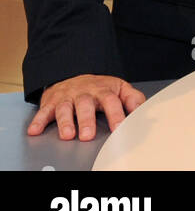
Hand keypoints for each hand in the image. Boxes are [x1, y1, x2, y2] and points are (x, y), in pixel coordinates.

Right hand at [27, 75, 145, 141]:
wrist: (74, 75)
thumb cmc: (99, 87)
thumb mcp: (119, 88)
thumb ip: (133, 98)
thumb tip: (143, 110)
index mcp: (104, 90)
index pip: (112, 102)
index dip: (116, 114)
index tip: (119, 127)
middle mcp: (85, 93)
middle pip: (86, 105)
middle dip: (87, 121)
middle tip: (88, 136)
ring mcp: (68, 97)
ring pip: (66, 108)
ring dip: (65, 122)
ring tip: (67, 135)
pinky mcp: (52, 101)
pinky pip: (44, 110)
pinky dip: (39, 120)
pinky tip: (35, 130)